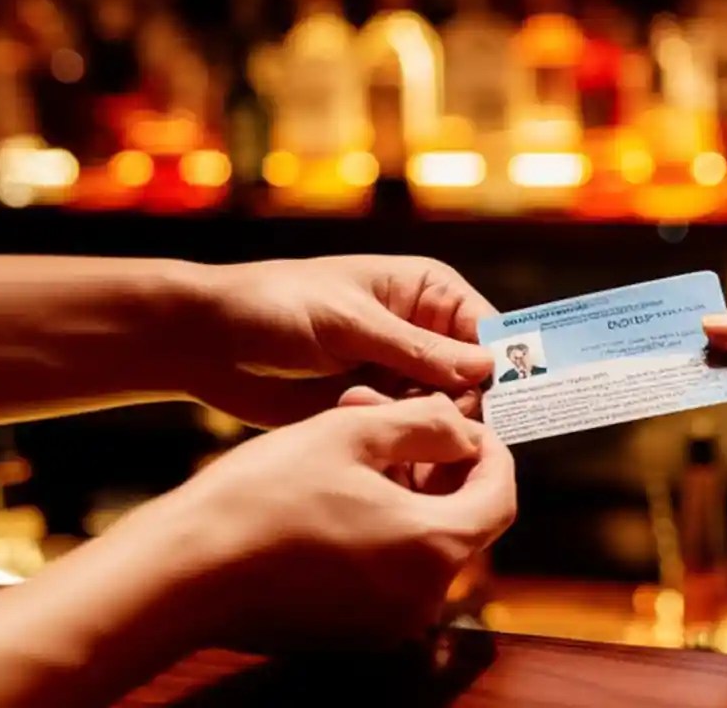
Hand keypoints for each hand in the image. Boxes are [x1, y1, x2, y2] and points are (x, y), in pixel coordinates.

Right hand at [158, 393, 516, 649]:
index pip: (501, 496)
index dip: (491, 452)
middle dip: (437, 465)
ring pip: (423, 543)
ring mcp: (388, 622)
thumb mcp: (352, 433)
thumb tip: (465, 432)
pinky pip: (391, 572)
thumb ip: (427, 426)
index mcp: (435, 547)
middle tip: (397, 422)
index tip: (466, 425)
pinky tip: (339, 494)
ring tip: (358, 447)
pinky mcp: (353, 632)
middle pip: (462, 520)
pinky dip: (383, 529)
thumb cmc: (264, 495)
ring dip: (407, 492)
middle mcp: (423, 597)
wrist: (182, 572)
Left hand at [187, 256, 495, 426]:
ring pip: (445, 412)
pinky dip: (393, 433)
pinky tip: (352, 415)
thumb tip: (488, 367)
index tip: (518, 399)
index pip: (489, 329)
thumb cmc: (277, 307)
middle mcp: (423, 332)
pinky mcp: (375, 407)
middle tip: (424, 413)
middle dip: (460, 402)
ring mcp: (400, 373)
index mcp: (427, 291)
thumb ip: (417, 349)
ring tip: (364, 403)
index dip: (509, 363)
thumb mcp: (350, 323)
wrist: (209, 342)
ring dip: (418, 419)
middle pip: (477, 379)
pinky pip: (409, 431)